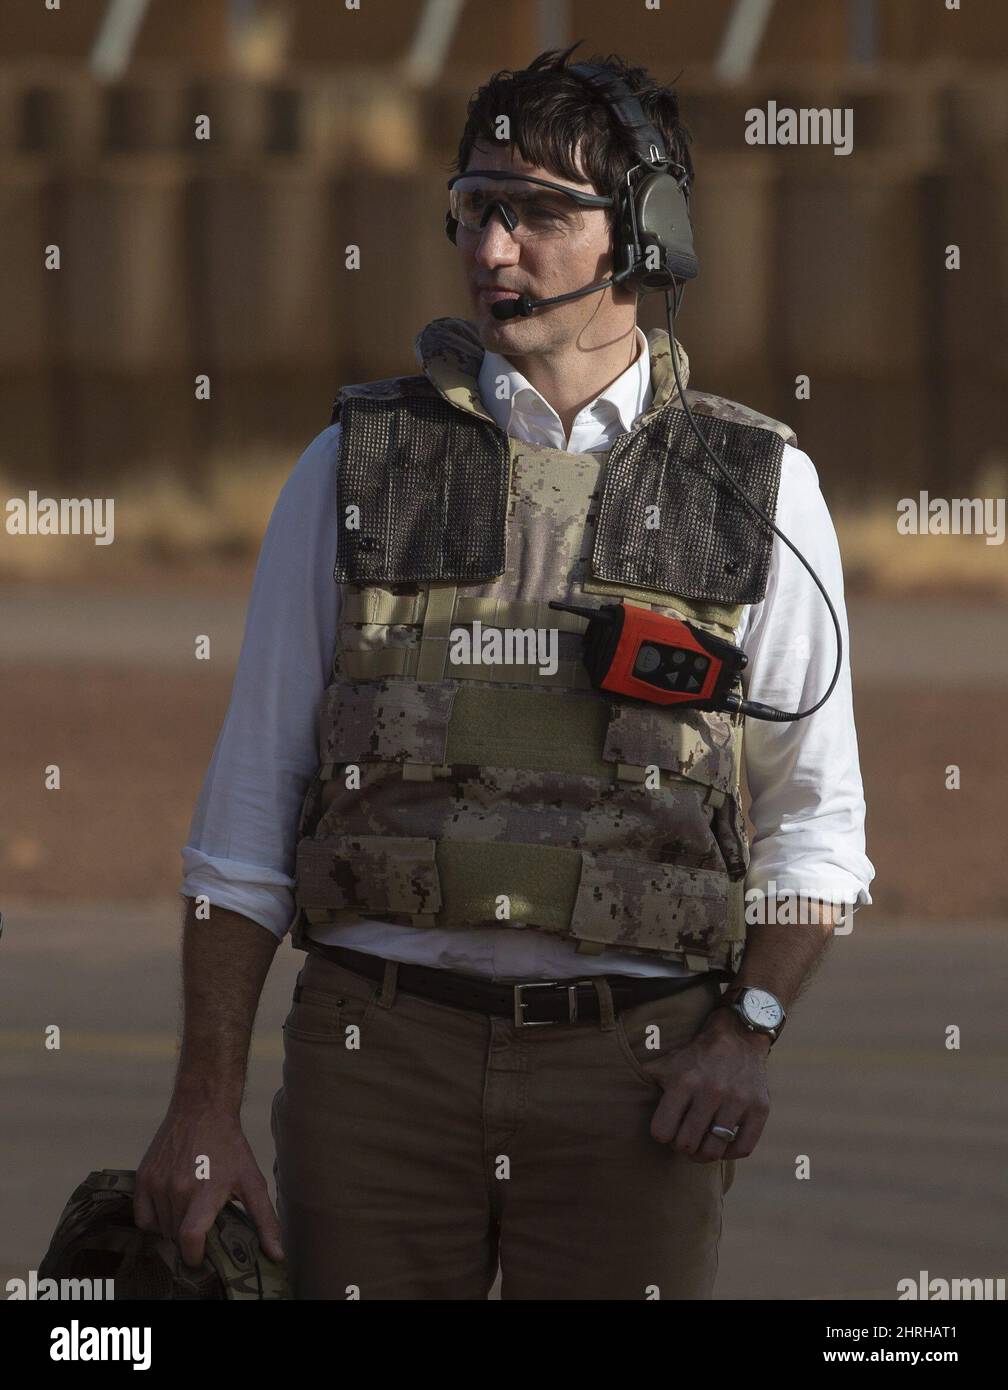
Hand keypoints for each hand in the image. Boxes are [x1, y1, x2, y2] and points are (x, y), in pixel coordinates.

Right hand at [134, 1095, 283, 1267]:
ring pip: (160, 1228)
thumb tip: (277, 1255)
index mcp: (206, 1191)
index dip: (194, 1255)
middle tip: (203, 1226)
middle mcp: (178, 1188)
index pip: (189, 1238)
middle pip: (176, 1236)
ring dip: (173, 1229)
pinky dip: (155, 1220)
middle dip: (189, 1240)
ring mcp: (157, 1182)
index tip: (201, 1256)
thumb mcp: (252, 1181)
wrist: (202, 1109)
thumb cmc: (230, 1147)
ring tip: (191, 1211)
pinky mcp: (143, 1177)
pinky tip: (172, 1208)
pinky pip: (143, 1217)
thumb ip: (265, 1220)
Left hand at [647, 1007, 770, 1162]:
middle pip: (686, 1144)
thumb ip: (648, 1081)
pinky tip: (723, 1144)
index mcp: (684, 1081)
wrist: (739, 1035)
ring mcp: (738, 1100)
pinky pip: (742, 1148)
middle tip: (684, 1139)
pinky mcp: (759, 1108)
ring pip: (713, 1150)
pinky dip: (730, 1153)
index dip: (662, 1134)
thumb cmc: (696, 1055)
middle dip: (682, 1146)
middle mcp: (711, 1091)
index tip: (667, 1129)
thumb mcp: (668, 1062)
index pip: (662, 1131)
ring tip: (701, 1145)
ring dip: (703, 1153)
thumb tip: (617, 1088)